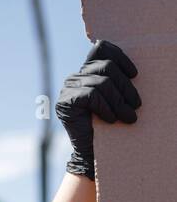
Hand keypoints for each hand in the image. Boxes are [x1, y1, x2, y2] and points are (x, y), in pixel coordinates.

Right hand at [55, 41, 140, 179]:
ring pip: (101, 82)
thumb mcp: (115, 98)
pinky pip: (92, 95)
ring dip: (119, 101)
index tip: (135, 75)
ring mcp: (67, 89)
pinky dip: (105, 108)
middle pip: (105, 66)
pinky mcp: (65, 102)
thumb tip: (133, 71)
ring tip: (128, 117)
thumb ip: (116, 81)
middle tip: (135, 105)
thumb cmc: (107, 125)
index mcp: (86, 72)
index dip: (120, 57)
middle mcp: (74, 77)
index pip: (101, 48)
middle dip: (125, 87)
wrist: (91, 152)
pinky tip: (111, 119)